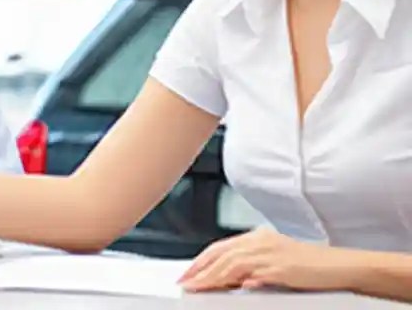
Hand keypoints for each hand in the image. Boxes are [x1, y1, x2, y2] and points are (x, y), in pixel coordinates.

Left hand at [180, 227, 347, 292]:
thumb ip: (254, 266)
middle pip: (220, 253)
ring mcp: (269, 253)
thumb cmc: (314, 265)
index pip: (221, 247)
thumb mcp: (277, 260)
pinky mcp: (278, 267)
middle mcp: (261, 241)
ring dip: (209, 276)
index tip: (189, 272)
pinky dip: (232, 280)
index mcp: (259, 237)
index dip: (202, 260)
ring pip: (229, 263)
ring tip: (195, 288)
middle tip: (184, 282)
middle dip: (198, 268)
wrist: (342, 266)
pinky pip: (248, 274)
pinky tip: (222, 288)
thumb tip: (233, 279)